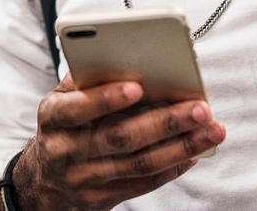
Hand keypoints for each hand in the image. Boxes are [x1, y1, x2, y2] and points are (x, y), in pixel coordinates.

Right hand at [13, 75, 223, 210]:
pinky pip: (144, 183)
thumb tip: (130, 59)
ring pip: (139, 163)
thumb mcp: (63, 97)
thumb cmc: (64, 123)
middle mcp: (65, 150)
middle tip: (200, 108)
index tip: (137, 86)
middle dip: (164, 122)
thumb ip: (89, 80)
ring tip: (212, 130)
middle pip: (120, 138)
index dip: (105, 98)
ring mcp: (84, 179)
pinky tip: (195, 151)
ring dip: (181, 146)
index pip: (77, 108)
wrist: (45, 178)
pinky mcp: (103, 198)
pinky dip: (173, 167)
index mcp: (53, 116)